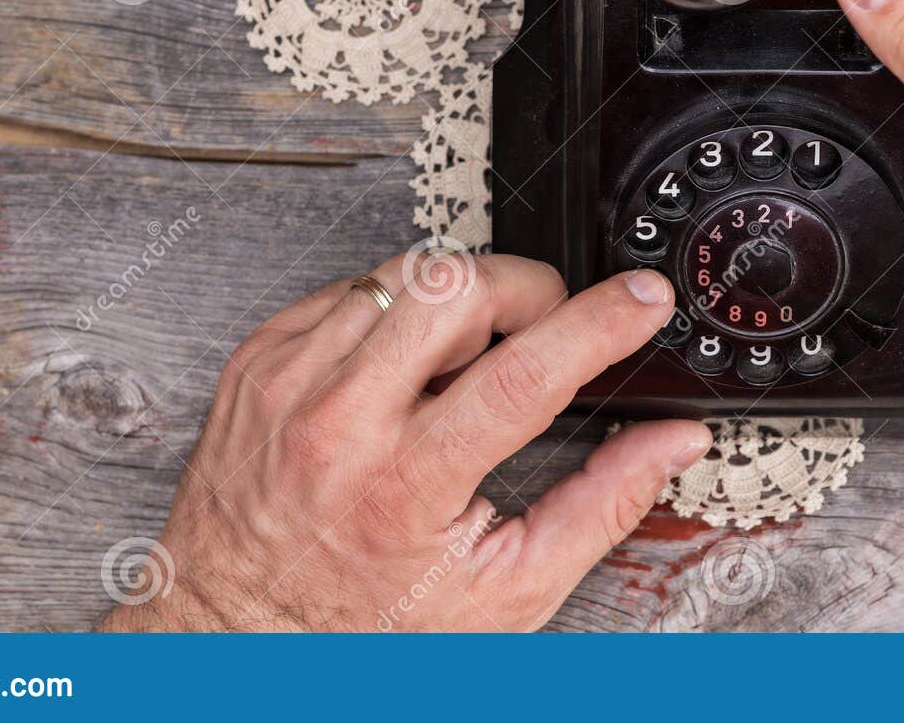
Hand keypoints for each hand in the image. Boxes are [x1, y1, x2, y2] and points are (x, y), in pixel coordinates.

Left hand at [99, 254, 708, 631]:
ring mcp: (290, 381)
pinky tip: (406, 361)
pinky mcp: (262, 357)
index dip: (599, 323)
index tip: (642, 297)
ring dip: (461, 295)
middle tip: (543, 326)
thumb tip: (670, 444)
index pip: (523, 372)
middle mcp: (337, 422)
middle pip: (455, 289)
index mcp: (405, 485)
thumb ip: (601, 507)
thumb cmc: (365, 624)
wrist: (233, 632)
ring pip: (404, 272)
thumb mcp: (503, 592)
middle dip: (526, 289)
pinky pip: (351, 288)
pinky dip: (398, 308)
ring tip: (470, 354)